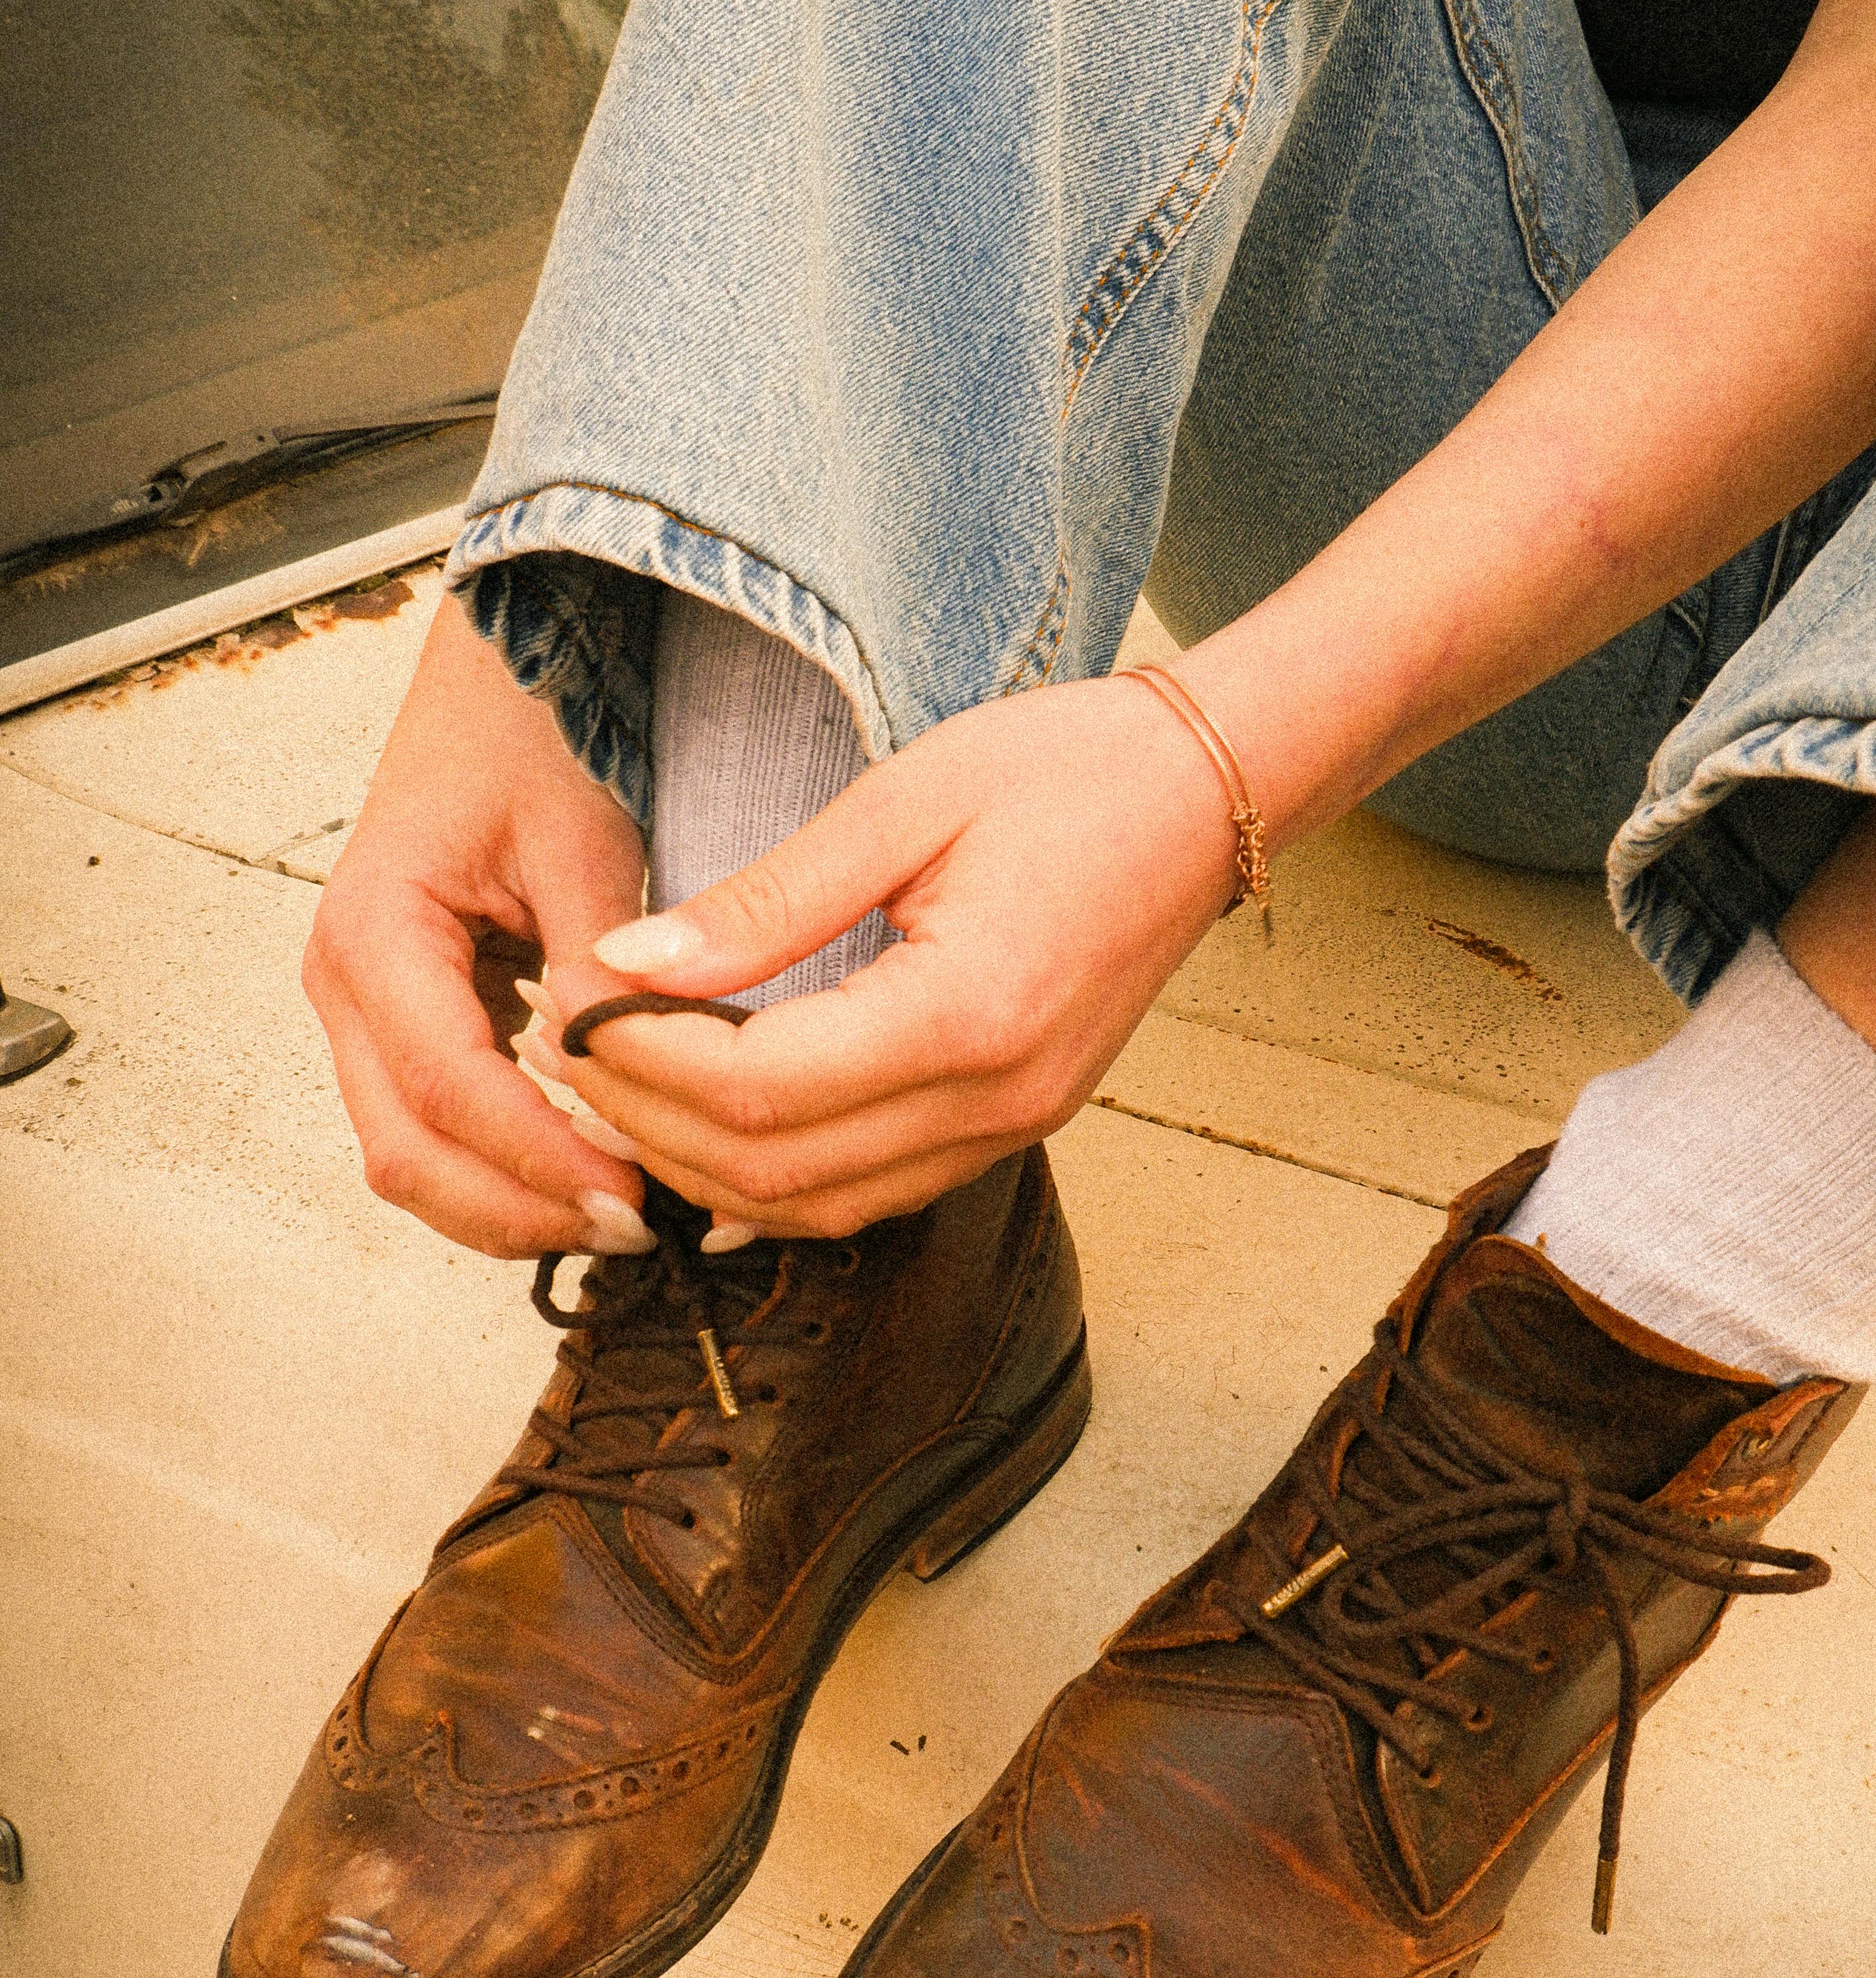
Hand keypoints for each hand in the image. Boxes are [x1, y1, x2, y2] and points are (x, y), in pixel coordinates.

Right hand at [305, 591, 652, 1257]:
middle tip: (630, 1229)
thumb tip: (637, 1088)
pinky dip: (500, 1167)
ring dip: (506, 1204)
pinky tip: (583, 1173)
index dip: (535, 1157)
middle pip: (408, 1151)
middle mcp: (346, 982)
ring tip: (615, 1215)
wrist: (507, 673)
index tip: (629, 1198)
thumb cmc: (534, 736)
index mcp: (375, 931)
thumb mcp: (583, 842)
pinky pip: (431, 1126)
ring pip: (411, 1156)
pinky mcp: (401, 1021)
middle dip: (516, 1209)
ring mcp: (363, 1008)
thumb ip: (599, 969)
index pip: (445, 1087)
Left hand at [537, 673, 1241, 1235]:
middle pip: (774, 1171)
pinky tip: (706, 1142)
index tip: (572, 1004)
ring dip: (700, 1165)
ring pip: (816, 1207)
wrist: (1207, 795)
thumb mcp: (902, 802)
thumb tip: (628, 965)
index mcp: (969, 1013)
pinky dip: (773, 1183)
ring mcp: (1011, 1126)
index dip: (643, 1062)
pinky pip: (868, 1194)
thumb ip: (765, 903)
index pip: (758, 1088)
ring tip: (618, 1086)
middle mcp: (996, 1098)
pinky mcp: (1012, 1125)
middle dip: (649, 1122)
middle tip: (566, 1046)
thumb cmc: (1068, 770)